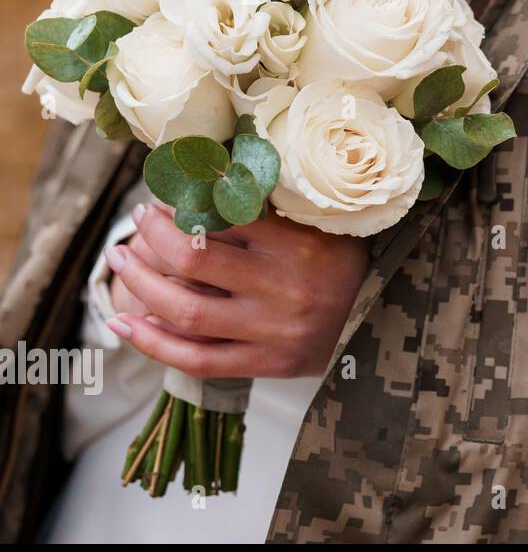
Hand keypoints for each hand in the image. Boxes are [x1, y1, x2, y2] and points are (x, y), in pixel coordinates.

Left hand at [103, 203, 370, 378]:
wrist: (384, 322)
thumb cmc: (346, 265)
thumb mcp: (319, 227)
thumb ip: (268, 212)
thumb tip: (198, 187)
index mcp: (300, 245)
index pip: (223, 216)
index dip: (182, 204)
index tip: (163, 198)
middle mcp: (285, 289)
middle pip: (193, 259)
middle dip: (151, 237)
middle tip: (137, 222)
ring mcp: (274, 332)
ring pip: (186, 311)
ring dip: (138, 284)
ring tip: (120, 261)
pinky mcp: (268, 364)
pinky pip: (197, 360)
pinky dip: (153, 343)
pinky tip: (123, 324)